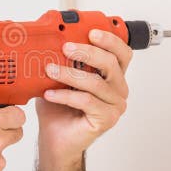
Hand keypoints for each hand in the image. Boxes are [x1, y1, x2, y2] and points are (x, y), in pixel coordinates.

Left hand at [35, 29, 132, 170]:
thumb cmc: (58, 109)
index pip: (121, 53)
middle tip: (66, 48)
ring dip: (70, 74)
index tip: (91, 32)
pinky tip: (50, 94)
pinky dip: (66, 95)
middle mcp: (118, 90)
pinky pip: (87, 101)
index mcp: (112, 76)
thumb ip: (61, 58)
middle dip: (88, 52)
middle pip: (111, 64)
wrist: (54, 139)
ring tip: (50, 70)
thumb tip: (49, 35)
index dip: (110, 40)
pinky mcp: (106, 119)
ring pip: (96, 83)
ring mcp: (115, 106)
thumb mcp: (58, 77)